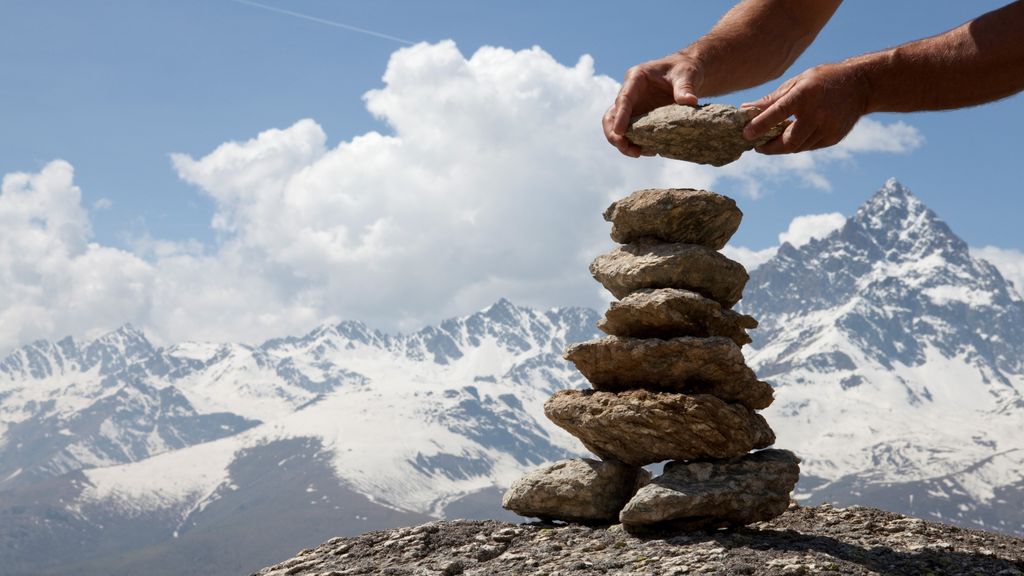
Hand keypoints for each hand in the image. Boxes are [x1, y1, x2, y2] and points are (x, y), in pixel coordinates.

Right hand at [603, 53, 704, 156]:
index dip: (620, 116)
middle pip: (612, 115)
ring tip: (639, 153)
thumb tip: (690, 101)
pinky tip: (651, 150)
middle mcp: (629, 93)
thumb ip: (685, 87)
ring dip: (623, 142)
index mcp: (636, 78)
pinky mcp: (639, 118)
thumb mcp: (686, 74)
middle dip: (614, 133)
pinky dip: (636, 143)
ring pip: (617, 127)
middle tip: (626, 148)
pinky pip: (632, 133)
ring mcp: (633, 107)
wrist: (686, 74)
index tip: (620, 131)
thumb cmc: (683, 69)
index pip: (623, 98)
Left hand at [741, 62, 870, 153]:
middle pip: (788, 141)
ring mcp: (828, 128)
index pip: (778, 113)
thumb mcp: (797, 81)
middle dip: (769, 148)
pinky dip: (797, 145)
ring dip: (782, 147)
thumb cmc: (823, 80)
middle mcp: (817, 113)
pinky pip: (808, 146)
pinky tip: (791, 138)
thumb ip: (772, 98)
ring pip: (797, 147)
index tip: (746, 134)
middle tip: (757, 147)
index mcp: (805, 95)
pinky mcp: (833, 137)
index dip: (760, 125)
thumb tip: (746, 109)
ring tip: (771, 141)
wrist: (862, 85)